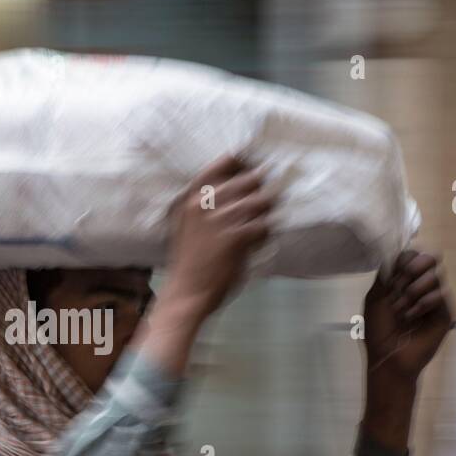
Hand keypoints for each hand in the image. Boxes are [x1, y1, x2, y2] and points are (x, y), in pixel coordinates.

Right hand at [136, 156, 273, 376]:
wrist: (185, 292)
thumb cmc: (188, 258)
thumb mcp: (187, 223)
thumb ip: (205, 202)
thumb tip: (241, 184)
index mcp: (191, 194)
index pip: (226, 162)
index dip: (247, 163)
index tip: (256, 168)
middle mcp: (204, 202)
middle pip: (249, 179)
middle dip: (263, 189)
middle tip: (268, 199)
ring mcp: (220, 219)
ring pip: (261, 200)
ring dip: (269, 210)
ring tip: (266, 219)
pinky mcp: (235, 238)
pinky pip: (264, 225)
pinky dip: (267, 231)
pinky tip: (261, 239)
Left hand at [363, 248, 455, 381]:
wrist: (388, 357)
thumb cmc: (378, 331)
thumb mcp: (375, 298)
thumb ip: (386, 273)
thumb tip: (398, 251)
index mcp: (405, 281)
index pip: (413, 255)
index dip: (405, 259)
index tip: (394, 273)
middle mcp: (422, 286)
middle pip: (429, 258)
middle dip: (412, 269)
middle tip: (399, 286)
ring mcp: (436, 299)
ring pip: (436, 274)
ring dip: (413, 290)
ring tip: (401, 309)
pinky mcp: (446, 313)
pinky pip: (441, 294)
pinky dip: (422, 304)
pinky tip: (411, 317)